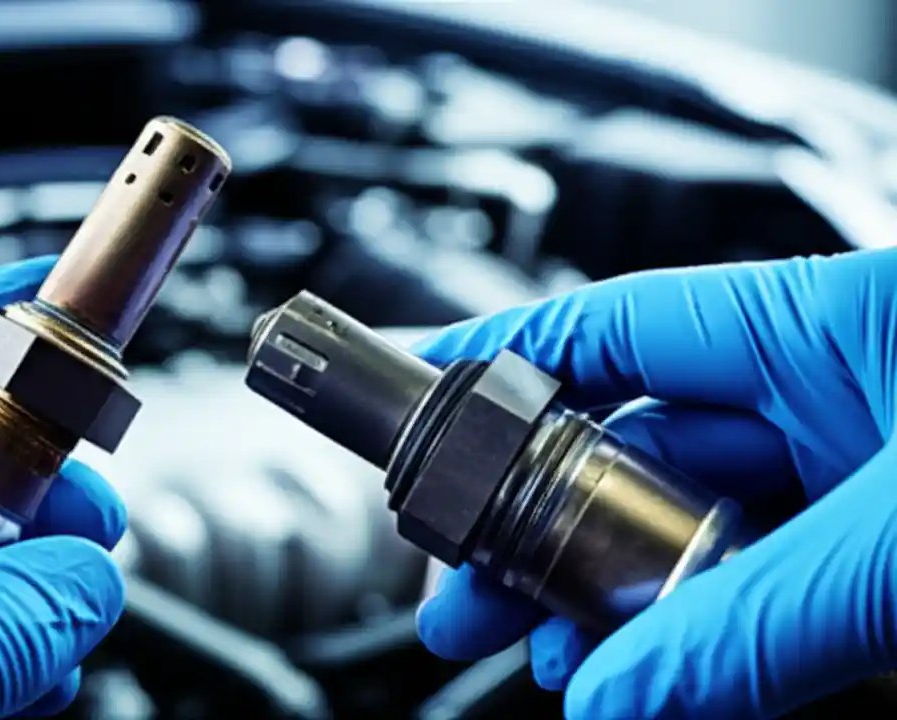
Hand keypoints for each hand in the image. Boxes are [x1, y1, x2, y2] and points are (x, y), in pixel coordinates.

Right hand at [412, 247, 896, 717]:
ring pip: (686, 525)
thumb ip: (751, 625)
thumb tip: (615, 694)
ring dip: (609, 593)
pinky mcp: (880, 545)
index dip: (508, 355)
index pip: (621, 325)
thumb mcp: (895, 545)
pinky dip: (693, 628)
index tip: (423, 386)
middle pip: (632, 445)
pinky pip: (755, 581)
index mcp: (828, 324)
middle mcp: (831, 388)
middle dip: (538, 524)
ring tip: (554, 657)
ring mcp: (858, 469)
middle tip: (466, 594)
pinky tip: (647, 670)